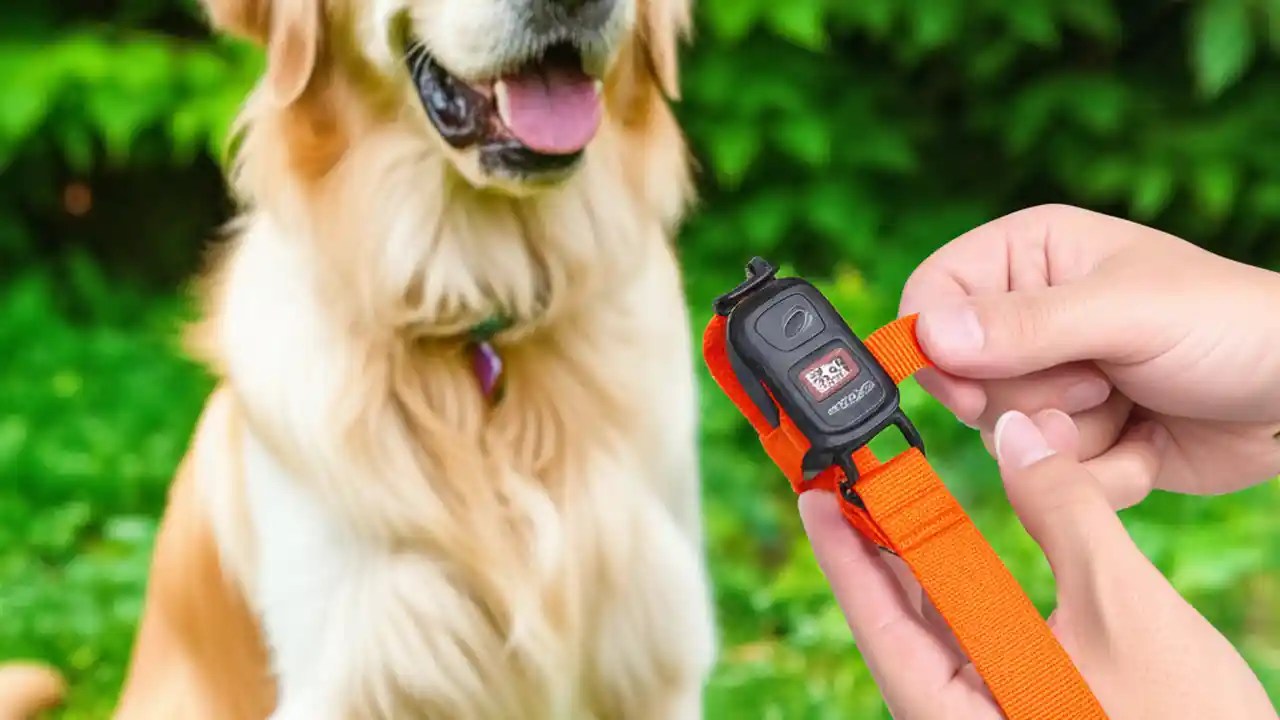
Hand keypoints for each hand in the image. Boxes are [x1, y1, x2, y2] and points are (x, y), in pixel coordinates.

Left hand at [799, 410, 1275, 719]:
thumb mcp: (1122, 607)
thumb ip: (1065, 514)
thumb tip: (1016, 436)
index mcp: (952, 710)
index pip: (874, 615)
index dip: (841, 548)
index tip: (816, 491)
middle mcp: (958, 715)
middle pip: (897, 619)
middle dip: (876, 543)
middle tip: (855, 474)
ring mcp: (992, 713)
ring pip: (936, 630)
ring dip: (920, 564)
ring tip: (898, 497)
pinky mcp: (1024, 707)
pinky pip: (975, 643)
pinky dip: (966, 591)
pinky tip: (964, 553)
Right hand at [900, 204, 1279, 504]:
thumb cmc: (1229, 325)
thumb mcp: (1124, 313)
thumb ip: (1024, 325)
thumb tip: (926, 335)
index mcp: (1029, 257)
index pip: (933, 294)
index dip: (936, 346)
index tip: (968, 387)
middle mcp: (1028, 317)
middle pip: (962, 379)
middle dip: (1033, 397)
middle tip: (1099, 381)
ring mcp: (1052, 380)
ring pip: (1002, 433)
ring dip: (1072, 437)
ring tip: (1130, 404)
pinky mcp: (1077, 438)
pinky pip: (1045, 473)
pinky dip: (1098, 472)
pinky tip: (1145, 442)